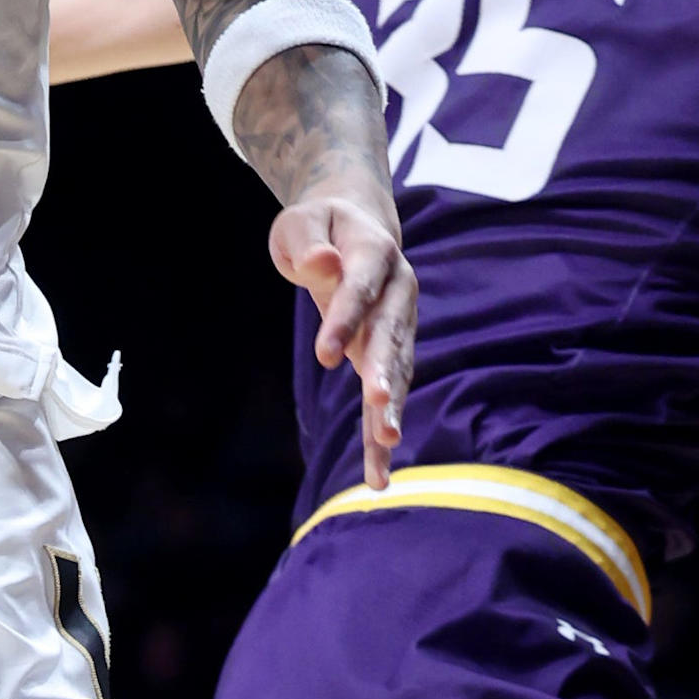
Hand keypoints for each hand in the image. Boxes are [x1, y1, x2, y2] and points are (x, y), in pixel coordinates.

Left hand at [272, 170, 414, 493]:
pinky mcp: (389, 354)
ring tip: (384, 450)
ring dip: (389, 410)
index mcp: (375, 252)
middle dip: (383, 371)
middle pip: (390, 335)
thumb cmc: (318, 225)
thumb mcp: (300, 222)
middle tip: (376, 403)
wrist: (354, 224)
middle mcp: (398, 292)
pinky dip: (380, 431)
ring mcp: (399, 325)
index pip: (359, 290)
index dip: (344, 321)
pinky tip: (378, 476)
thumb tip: (321, 266)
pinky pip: (386, 394)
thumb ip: (307, 242)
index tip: (325, 356)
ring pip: (396, 372)